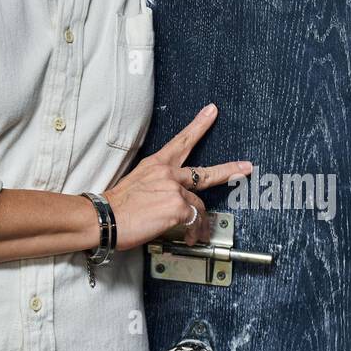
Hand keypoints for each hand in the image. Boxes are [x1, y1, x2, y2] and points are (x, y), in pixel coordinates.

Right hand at [104, 104, 252, 250]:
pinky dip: (195, 232)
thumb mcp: (136, 184)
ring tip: (197, 233)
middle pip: (205, 172)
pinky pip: (195, 221)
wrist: (105, 218)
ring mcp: (174, 189)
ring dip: (200, 222)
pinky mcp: (178, 207)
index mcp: (155, 164)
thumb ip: (158, 186)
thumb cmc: (116, 206)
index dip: (199, 126)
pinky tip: (189, 238)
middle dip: (229, 169)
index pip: (181, 141)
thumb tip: (171, 199)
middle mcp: (167, 173)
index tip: (211, 113)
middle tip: (245, 166)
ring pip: (199, 205)